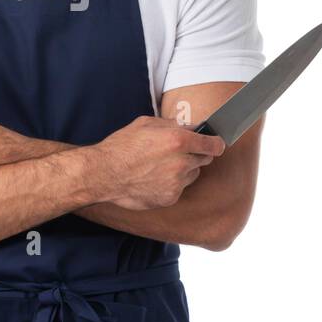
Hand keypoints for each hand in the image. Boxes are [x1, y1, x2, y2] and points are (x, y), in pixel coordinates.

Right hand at [91, 115, 225, 209]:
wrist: (104, 173)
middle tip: (179, 152)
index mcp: (178, 140)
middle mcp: (181, 162)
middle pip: (205, 159)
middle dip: (197, 154)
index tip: (217, 144)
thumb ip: (172, 125)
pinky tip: (154, 178)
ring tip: (161, 165)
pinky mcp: (170, 197)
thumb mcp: (146, 123)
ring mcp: (177, 182)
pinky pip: (179, 188)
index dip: (216, 143)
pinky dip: (172, 183)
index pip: (213, 144)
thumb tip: (190, 127)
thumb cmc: (122, 146)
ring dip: (184, 169)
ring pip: (192, 174)